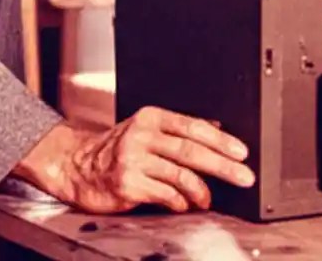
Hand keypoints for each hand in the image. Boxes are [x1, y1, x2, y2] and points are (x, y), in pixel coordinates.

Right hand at [14, 107, 255, 213]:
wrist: (77, 167)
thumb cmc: (116, 150)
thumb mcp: (147, 131)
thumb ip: (179, 131)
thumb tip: (218, 130)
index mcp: (151, 118)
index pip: (193, 127)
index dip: (221, 140)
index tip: (242, 153)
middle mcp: (141, 135)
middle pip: (191, 150)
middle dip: (223, 166)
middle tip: (244, 177)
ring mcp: (132, 160)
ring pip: (179, 174)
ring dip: (201, 190)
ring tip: (208, 198)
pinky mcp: (127, 184)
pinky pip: (164, 194)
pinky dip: (180, 201)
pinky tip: (184, 204)